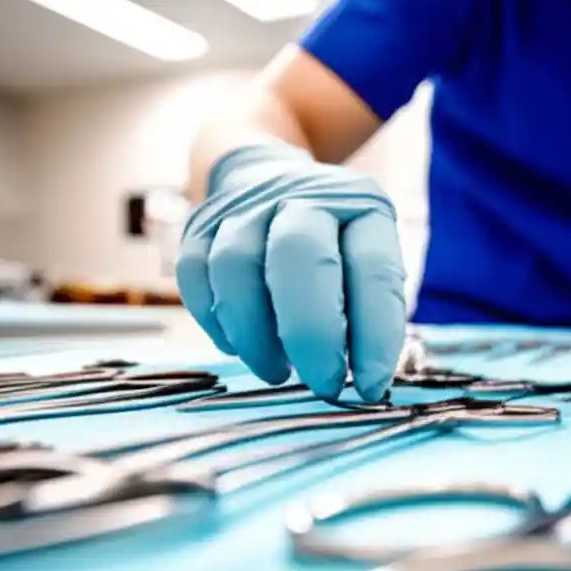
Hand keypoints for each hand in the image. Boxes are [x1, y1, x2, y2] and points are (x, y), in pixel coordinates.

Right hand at [178, 143, 405, 400]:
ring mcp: (244, 206)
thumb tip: (365, 383)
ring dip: (256, 336)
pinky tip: (240, 346)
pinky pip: (196, 276)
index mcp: (361, 205)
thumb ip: (368, 313)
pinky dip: (217, 323)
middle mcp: (302, 196)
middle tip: (323, 386)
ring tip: (277, 371)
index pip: (371, 269)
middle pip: (297, 254)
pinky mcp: (198, 226)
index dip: (374, 334)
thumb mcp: (369, 263)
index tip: (371, 387)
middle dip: (311, 333)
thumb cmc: (335, 245)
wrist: (272, 182)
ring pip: (236, 267)